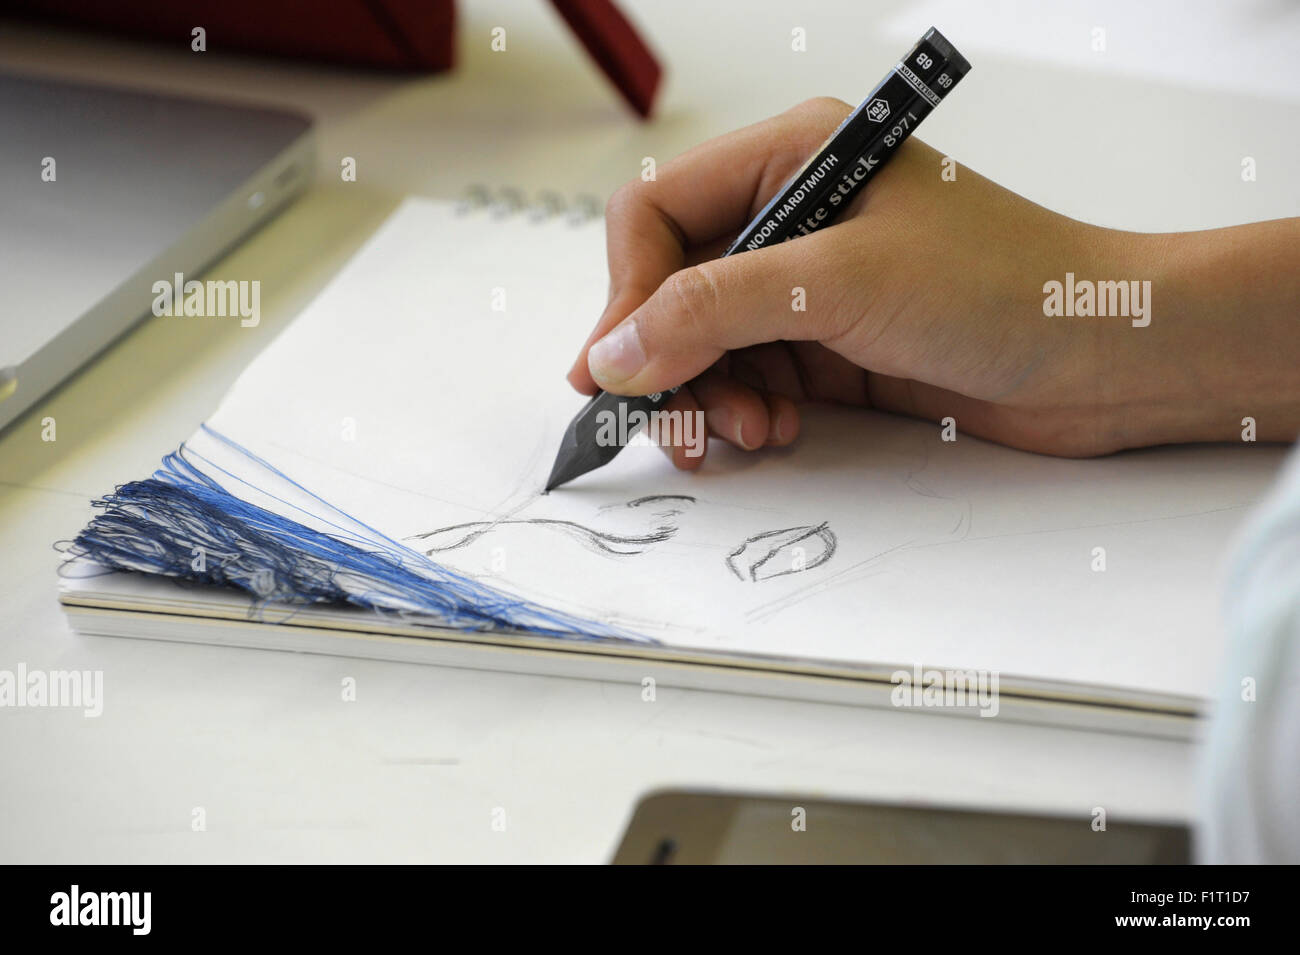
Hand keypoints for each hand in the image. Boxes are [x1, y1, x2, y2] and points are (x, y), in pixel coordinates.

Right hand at [567, 97, 1299, 465]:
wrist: (1105, 356)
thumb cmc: (1005, 283)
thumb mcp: (839, 283)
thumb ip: (712, 311)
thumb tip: (615, 351)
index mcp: (791, 159)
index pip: (657, 216)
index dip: (625, 293)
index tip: (616, 366)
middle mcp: (792, 219)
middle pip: (672, 288)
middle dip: (667, 359)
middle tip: (672, 421)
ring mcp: (811, 288)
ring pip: (706, 344)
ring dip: (709, 396)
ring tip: (745, 431)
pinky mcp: (832, 346)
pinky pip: (751, 379)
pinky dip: (747, 411)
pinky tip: (775, 431)